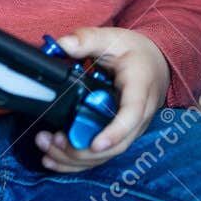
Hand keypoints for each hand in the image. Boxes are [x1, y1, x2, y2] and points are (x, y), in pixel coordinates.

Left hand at [27, 27, 168, 172]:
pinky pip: (101, 156)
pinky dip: (76, 162)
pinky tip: (54, 159)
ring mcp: (131, 129)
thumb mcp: (112, 38)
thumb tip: (63, 45)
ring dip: (74, 158)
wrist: (154, 63)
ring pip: (106, 155)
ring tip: (46, 147)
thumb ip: (87, 39)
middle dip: (82, 150)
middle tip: (52, 140)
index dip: (115, 132)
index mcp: (140, 88)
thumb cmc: (134, 52)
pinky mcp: (120, 136)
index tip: (95, 144)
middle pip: (116, 144)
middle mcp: (141, 115)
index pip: (133, 114)